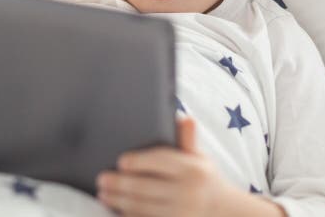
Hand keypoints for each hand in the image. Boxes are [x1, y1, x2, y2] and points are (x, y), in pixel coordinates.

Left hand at [95, 116, 236, 216]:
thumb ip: (187, 138)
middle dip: (120, 184)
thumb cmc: (204, 178)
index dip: (139, 161)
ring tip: (103, 194)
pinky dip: (129, 215)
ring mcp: (180, 213)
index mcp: (193, 169)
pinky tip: (116, 209)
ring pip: (143, 207)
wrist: (223, 211)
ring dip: (119, 201)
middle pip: (146, 187)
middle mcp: (187, 192)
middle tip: (102, 178)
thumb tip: (184, 117)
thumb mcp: (199, 157)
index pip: (161, 161)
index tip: (121, 161)